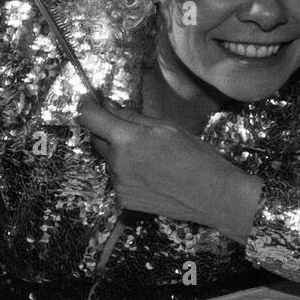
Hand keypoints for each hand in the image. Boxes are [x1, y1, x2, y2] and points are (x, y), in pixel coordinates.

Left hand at [76, 96, 262, 239]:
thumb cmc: (197, 157)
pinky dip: (128, 172)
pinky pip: (118, 178)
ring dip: (120, 153)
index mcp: (129, 139)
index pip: (90, 118)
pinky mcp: (124, 199)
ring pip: (109, 160)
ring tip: (151, 157)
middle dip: (108, 130)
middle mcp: (118, 162)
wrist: (213, 196)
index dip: (86, 105)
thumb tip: (110, 107)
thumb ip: (135, 118)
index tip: (88, 99)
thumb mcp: (169, 128)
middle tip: (131, 130)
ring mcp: (119, 183)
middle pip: (98, 139)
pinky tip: (152, 175)